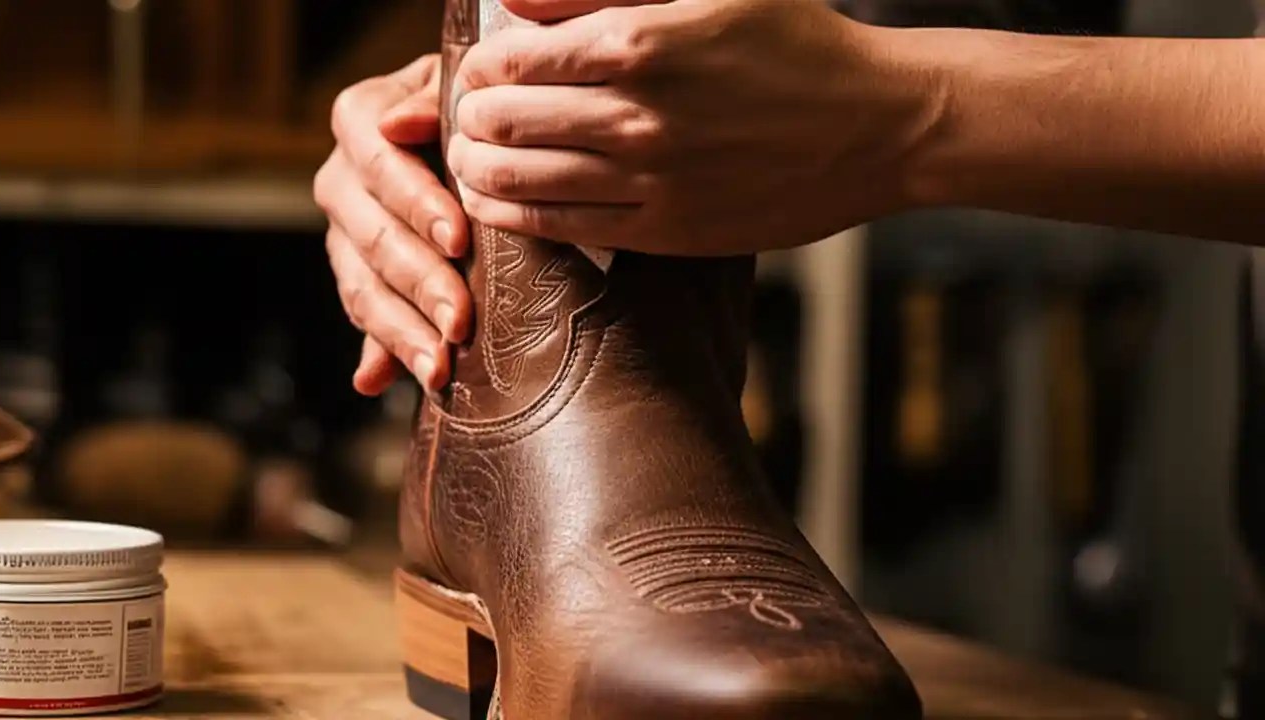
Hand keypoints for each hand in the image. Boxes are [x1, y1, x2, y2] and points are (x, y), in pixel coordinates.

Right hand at [315, 55, 472, 393]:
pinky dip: (379, 354)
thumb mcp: (460, 91)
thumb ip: (433, 102)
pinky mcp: (358, 278)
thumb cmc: (471, 108)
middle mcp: (340, 179)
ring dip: (402, 333)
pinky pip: (365, 319)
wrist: (469, 135)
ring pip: (364, 287)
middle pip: (373, 237)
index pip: (378, 160)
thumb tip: (400, 122)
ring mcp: (344, 233)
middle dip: (421, 284)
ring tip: (439, 368)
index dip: (416, 202)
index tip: (458, 240)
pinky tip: (377, 383)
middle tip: (462, 322)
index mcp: (359, 121)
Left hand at [448, 0, 941, 255]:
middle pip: (502, 123)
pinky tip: (496, 203)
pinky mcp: (667, 231)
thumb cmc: (797, 43)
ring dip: (477, 169)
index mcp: (640, 43)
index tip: (481, 69)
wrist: (878, 126)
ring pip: (520, 181)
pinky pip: (564, 227)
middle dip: (471, 118)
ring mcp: (650, 182)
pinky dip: (515, 214)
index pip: (511, 60)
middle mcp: (635, 117)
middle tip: (470, 116)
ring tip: (469, 160)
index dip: (481, 66)